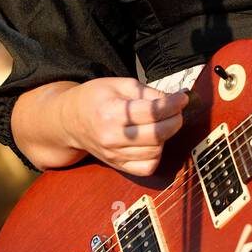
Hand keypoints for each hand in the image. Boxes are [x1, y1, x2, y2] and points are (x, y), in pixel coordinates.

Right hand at [65, 77, 189, 176]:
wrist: (70, 121)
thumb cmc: (95, 98)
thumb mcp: (120, 84)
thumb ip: (148, 92)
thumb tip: (174, 100)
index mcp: (112, 112)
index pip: (152, 112)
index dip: (173, 104)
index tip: (182, 98)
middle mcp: (112, 137)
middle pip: (157, 134)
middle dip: (175, 120)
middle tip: (177, 110)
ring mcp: (114, 154)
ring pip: (155, 151)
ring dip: (165, 136)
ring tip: (162, 123)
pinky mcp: (117, 165)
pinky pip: (146, 167)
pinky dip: (156, 155)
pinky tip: (153, 142)